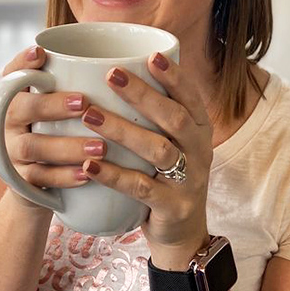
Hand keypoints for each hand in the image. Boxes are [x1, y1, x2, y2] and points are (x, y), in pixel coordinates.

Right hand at [0, 45, 106, 208]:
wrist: (37, 185)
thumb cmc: (57, 132)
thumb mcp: (59, 106)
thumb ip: (74, 82)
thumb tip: (125, 59)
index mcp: (14, 97)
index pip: (11, 74)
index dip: (22, 63)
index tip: (40, 53)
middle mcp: (7, 122)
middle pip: (20, 108)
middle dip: (52, 105)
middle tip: (83, 103)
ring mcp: (11, 152)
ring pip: (32, 146)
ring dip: (67, 146)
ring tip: (100, 147)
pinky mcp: (19, 181)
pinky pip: (39, 179)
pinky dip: (64, 176)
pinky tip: (88, 174)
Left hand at [80, 52, 212, 265]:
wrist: (182, 235)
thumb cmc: (166, 177)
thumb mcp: (171, 144)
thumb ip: (154, 115)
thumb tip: (113, 71)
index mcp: (200, 130)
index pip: (191, 96)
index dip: (173, 76)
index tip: (150, 55)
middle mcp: (199, 151)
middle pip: (174, 117)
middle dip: (142, 94)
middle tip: (110, 75)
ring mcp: (189, 180)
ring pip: (157, 149)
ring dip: (122, 130)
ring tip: (89, 115)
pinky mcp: (172, 207)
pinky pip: (140, 188)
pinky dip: (114, 175)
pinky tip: (89, 164)